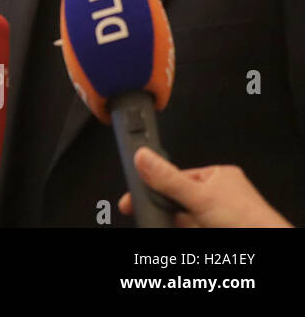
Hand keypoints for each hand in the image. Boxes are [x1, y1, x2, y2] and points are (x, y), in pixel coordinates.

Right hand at [119, 147, 292, 227]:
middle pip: (178, 199)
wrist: (266, 243)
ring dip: (181, 223)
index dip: (157, 186)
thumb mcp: (199, 196)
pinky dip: (189, 229)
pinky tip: (193, 229)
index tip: (135, 196)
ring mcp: (220, 215)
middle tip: (167, 217)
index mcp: (218, 176)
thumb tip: (142, 156)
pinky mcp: (219, 228)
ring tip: (194, 226)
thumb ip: (168, 178)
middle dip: (171, 211)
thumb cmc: (248, 221)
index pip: (176, 175)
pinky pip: (193, 227)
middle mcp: (220, 194)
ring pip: (185, 218)